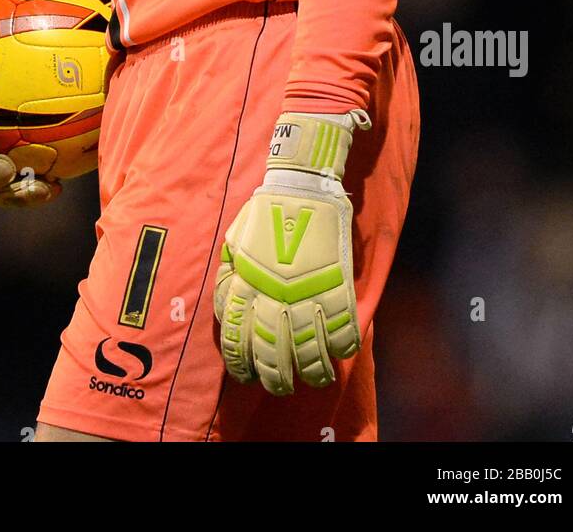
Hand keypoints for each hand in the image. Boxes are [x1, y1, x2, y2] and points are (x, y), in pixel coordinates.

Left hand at [214, 108, 370, 393]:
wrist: (301, 185)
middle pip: (273, 352)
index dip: (241, 364)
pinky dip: (345, 346)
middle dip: (276, 379)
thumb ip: (229, 278)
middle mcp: (274, 294)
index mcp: (246, 283)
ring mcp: (307, 291)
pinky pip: (343, 326)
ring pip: (309, 349)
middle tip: (281, 387)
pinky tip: (342, 352)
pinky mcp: (337, 283)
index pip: (237, 338)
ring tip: (316, 379)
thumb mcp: (233, 243)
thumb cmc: (264, 213)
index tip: (247, 376)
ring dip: (313, 372)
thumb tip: (227, 311)